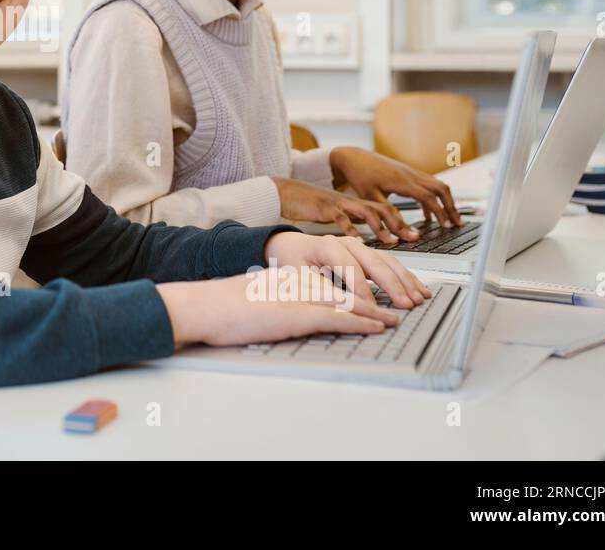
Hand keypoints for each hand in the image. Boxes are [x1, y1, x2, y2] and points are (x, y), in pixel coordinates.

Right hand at [155, 272, 396, 348]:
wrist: (206, 306)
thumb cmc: (224, 306)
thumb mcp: (258, 297)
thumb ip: (277, 300)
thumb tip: (285, 311)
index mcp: (291, 276)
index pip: (334, 280)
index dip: (360, 288)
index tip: (375, 297)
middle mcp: (301, 281)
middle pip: (349, 287)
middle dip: (377, 297)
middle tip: (398, 305)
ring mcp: (301, 297)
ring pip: (350, 302)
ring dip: (376, 312)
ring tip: (395, 320)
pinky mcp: (298, 314)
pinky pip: (338, 318)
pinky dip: (362, 323)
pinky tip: (376, 327)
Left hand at [263, 231, 431, 310]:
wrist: (293, 246)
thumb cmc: (294, 262)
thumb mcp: (296, 275)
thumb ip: (315, 286)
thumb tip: (333, 303)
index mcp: (327, 245)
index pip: (348, 267)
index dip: (361, 288)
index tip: (370, 307)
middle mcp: (347, 243)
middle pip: (374, 263)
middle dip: (392, 285)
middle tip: (406, 305)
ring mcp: (361, 247)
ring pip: (388, 262)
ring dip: (405, 281)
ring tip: (418, 299)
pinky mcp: (369, 254)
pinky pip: (392, 264)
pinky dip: (407, 277)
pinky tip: (419, 289)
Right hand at [271, 176, 415, 244]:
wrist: (288, 192)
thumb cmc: (313, 206)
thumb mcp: (338, 215)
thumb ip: (353, 224)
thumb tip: (368, 243)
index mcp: (357, 204)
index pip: (386, 210)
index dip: (402, 223)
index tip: (415, 236)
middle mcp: (353, 202)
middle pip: (383, 209)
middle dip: (400, 224)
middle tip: (413, 237)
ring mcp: (341, 204)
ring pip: (368, 212)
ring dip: (382, 227)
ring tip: (391, 240)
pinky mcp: (326, 208)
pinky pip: (341, 218)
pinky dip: (351, 229)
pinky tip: (357, 241)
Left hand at [329, 146, 462, 228]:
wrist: (353, 157)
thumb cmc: (360, 176)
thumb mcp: (372, 198)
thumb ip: (390, 215)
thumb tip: (405, 232)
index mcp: (403, 181)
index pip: (429, 198)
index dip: (440, 213)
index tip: (446, 227)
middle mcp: (411, 174)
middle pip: (441, 189)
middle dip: (451, 207)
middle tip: (456, 224)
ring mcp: (411, 172)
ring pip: (437, 185)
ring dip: (445, 202)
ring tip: (448, 221)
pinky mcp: (408, 173)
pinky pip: (427, 185)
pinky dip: (433, 199)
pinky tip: (427, 215)